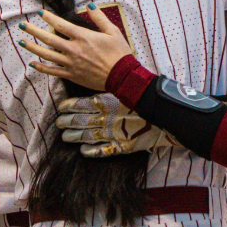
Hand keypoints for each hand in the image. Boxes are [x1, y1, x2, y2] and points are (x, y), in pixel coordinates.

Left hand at [18, 6, 131, 91]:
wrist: (121, 77)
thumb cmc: (119, 53)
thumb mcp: (113, 32)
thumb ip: (99, 18)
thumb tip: (90, 5)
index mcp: (83, 37)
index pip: (61, 25)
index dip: (49, 18)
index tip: (39, 13)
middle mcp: (73, 49)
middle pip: (49, 39)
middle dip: (33, 31)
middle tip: (22, 25)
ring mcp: (70, 63)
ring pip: (46, 55)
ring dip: (32, 48)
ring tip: (21, 42)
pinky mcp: (71, 75)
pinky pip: (52, 71)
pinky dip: (41, 67)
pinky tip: (32, 63)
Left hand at [55, 94, 178, 156]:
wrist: (167, 118)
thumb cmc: (148, 99)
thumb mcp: (129, 89)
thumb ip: (113, 86)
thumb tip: (99, 75)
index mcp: (109, 102)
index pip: (83, 104)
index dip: (70, 106)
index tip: (61, 107)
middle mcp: (108, 118)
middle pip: (82, 120)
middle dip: (68, 122)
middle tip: (59, 122)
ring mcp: (113, 134)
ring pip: (88, 136)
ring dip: (75, 137)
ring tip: (65, 136)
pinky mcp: (121, 147)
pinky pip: (102, 151)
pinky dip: (91, 151)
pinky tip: (83, 151)